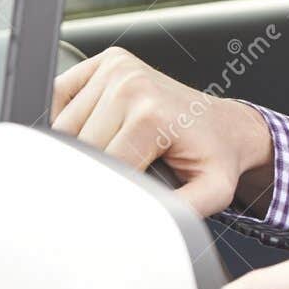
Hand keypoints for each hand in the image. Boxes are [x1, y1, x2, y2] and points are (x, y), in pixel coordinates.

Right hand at [51, 46, 272, 217]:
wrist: (228, 126)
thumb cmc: (216, 158)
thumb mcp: (211, 192)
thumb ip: (179, 212)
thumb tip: (139, 227)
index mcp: (151, 115)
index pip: (99, 168)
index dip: (105, 190)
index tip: (121, 198)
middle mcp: (131, 85)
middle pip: (76, 147)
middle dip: (93, 169)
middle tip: (126, 173)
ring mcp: (117, 68)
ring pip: (62, 125)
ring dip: (79, 146)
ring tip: (118, 150)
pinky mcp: (107, 61)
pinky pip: (60, 96)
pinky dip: (66, 118)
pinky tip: (98, 129)